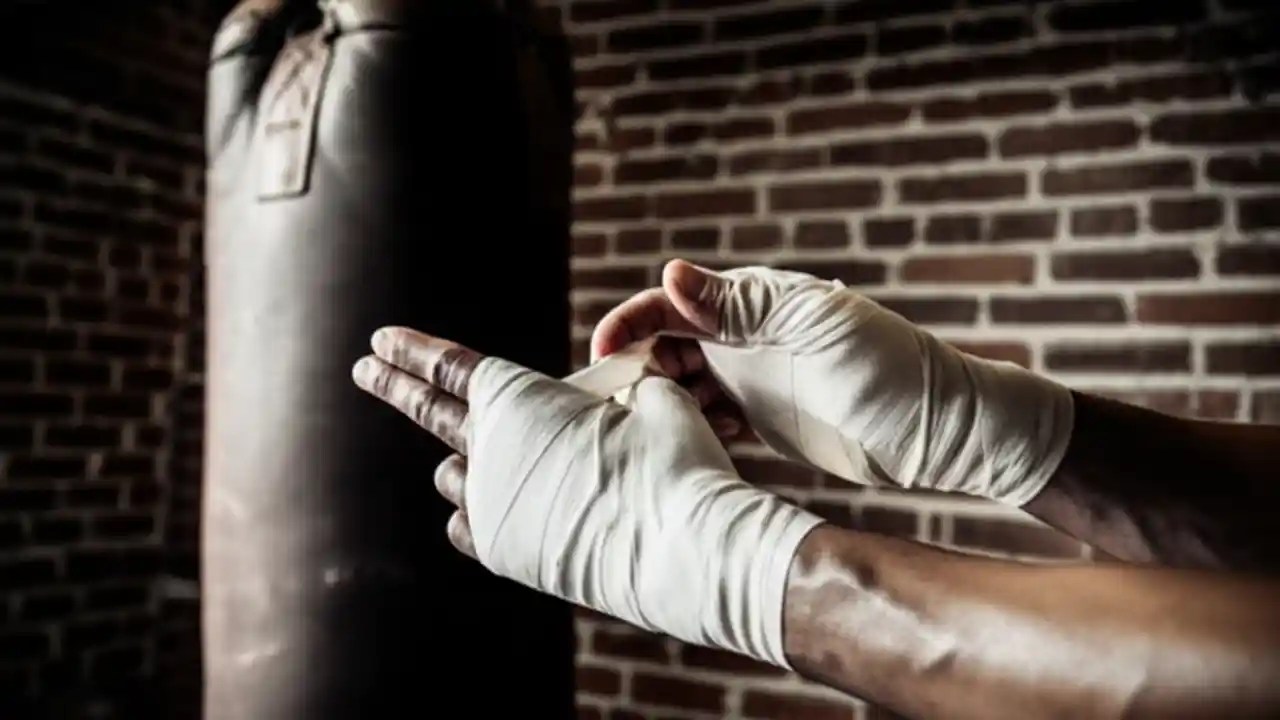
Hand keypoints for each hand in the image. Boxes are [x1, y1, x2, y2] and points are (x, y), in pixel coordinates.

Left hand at [351, 328, 822, 666]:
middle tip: (364, 370)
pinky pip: (470, 524)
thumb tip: (618, 401)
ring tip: (478, 456)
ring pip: (454, 474)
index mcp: (518, 399)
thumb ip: (617, 391)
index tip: (380, 339)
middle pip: (430, 410)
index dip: (414, 349)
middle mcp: (490, 450)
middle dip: (395, 386)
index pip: (451, 365)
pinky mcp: (505, 552)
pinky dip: (477, 510)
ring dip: (461, 460)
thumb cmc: (673, 459)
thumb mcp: (653, 398)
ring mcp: (491, 505)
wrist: (682, 546)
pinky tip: (495, 506)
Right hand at [593, 260, 1073, 504]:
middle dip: (633, 368)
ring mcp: (754, 376)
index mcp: (756, 302)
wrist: (943, 432)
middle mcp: (747, 335)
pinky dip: (688, 426)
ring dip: (657, 401)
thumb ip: (742, 306)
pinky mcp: (764, 416)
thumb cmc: (891, 370)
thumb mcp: (816, 330)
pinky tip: (679, 444)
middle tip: (607, 407)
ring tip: (634, 432)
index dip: (630, 325)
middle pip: (666, 344)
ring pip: (682, 383)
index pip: (672, 304)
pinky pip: (708, 417)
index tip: (600, 357)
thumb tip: (670, 273)